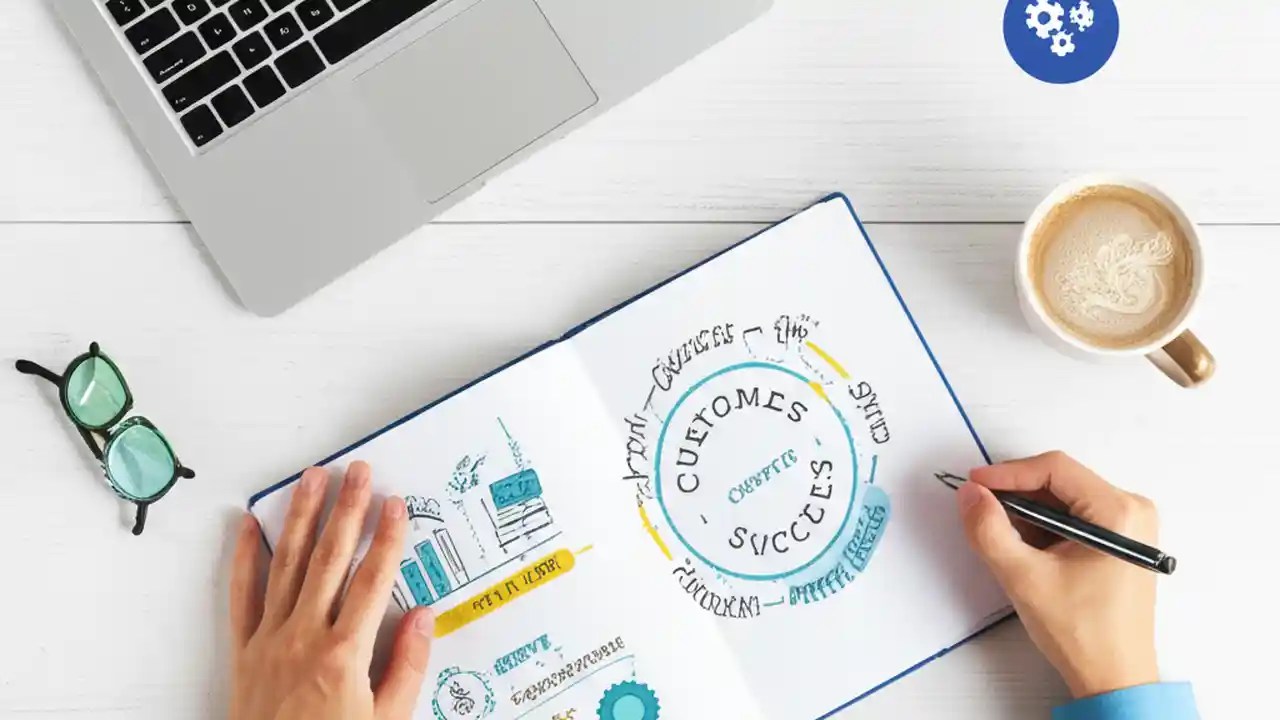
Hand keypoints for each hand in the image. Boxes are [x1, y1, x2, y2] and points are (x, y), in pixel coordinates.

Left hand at [229, 462, 434, 719]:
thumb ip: (408, 666)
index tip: (396, 505)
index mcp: (344, 653)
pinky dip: (244, 559)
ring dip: (301, 516)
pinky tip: (249, 527)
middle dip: (347, 510)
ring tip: (311, 480)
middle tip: (358, 472)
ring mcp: (270, 640)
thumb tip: (423, 617)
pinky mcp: (243, 652)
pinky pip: (242, 596)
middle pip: (329, 559)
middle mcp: (304, 637)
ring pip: (286, 564)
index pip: (373, 580)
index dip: (387, 538)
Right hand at [957, 451, 1159, 698]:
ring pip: (1063, 500)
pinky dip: (1043, 527)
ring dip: (1028, 513)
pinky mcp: (1119, 542)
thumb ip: (990, 530)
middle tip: (982, 511)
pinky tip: (1025, 550)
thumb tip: (970, 495)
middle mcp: (1132, 511)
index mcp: (1120, 513)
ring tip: (1004, 539)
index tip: (974, 485)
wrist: (1114, 678)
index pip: (1055, 469)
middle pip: (1060, 481)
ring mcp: (1129, 527)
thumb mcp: (1024, 578)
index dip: (1008, 473)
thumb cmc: (1082, 633)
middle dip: (1016, 495)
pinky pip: (1073, 518)